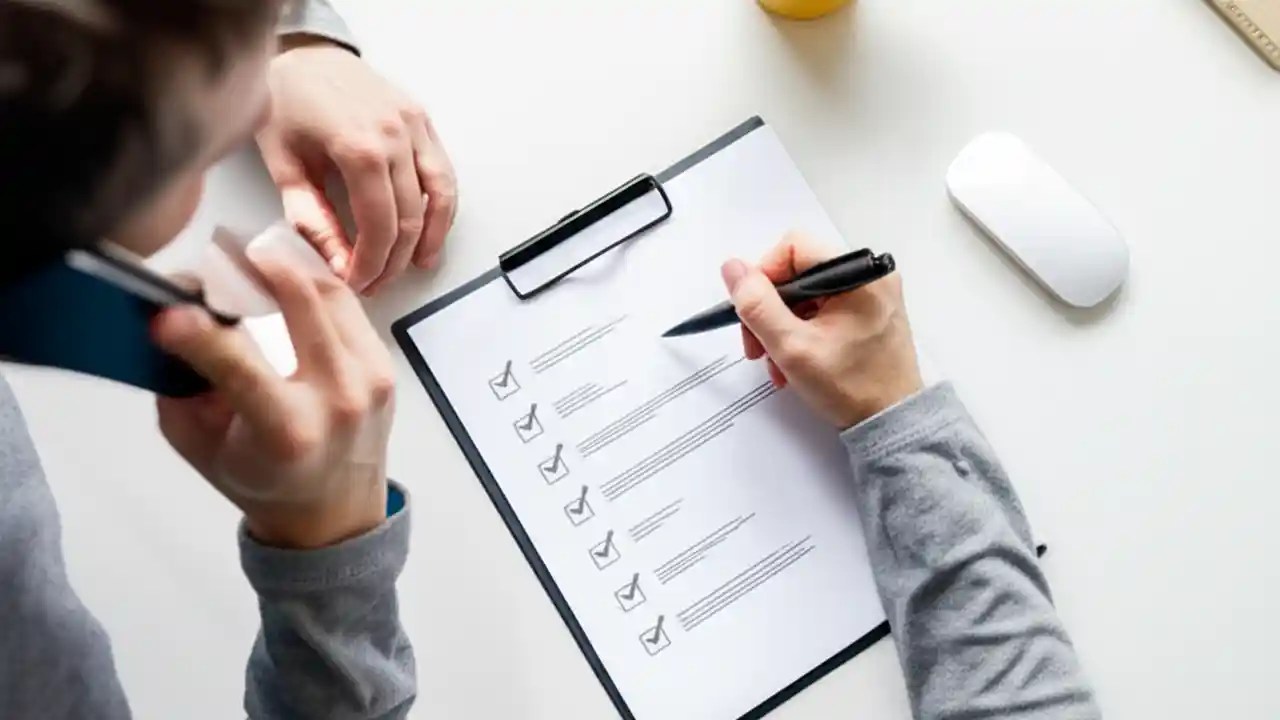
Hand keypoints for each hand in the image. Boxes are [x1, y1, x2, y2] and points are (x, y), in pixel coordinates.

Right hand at [153, 249, 395, 548]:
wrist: (333, 509)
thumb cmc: (261, 477)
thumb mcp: (199, 443)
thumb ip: (179, 383)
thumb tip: (170, 315)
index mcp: (288, 433)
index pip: (240, 367)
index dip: (199, 333)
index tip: (167, 312)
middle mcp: (339, 402)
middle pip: (301, 305)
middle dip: (258, 267)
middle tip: (224, 249)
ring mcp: (370, 380)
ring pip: (330, 294)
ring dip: (290, 268)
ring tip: (254, 257)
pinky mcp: (385, 366)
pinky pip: (350, 308)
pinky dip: (317, 288)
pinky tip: (289, 281)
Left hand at [257, 39, 457, 295]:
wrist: (305, 53)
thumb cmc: (287, 101)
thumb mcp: (285, 166)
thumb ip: (311, 220)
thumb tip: (336, 264)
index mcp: (358, 146)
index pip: (379, 225)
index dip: (372, 264)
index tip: (358, 282)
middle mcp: (395, 135)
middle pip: (409, 218)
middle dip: (394, 260)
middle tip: (376, 281)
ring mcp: (415, 126)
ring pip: (438, 198)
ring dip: (429, 239)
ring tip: (416, 265)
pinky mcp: (423, 120)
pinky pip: (443, 173)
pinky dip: (443, 207)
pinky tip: (431, 230)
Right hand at [722, 232, 923, 428]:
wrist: (891, 422)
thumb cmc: (851, 387)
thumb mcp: (792, 348)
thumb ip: (757, 305)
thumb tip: (733, 268)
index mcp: (858, 274)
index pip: (793, 247)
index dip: (763, 276)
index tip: (751, 312)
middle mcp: (869, 276)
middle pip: (797, 273)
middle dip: (769, 310)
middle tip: (757, 347)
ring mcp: (871, 295)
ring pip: (806, 295)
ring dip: (781, 327)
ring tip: (777, 364)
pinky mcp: (868, 313)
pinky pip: (823, 310)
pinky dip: (802, 332)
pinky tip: (793, 362)